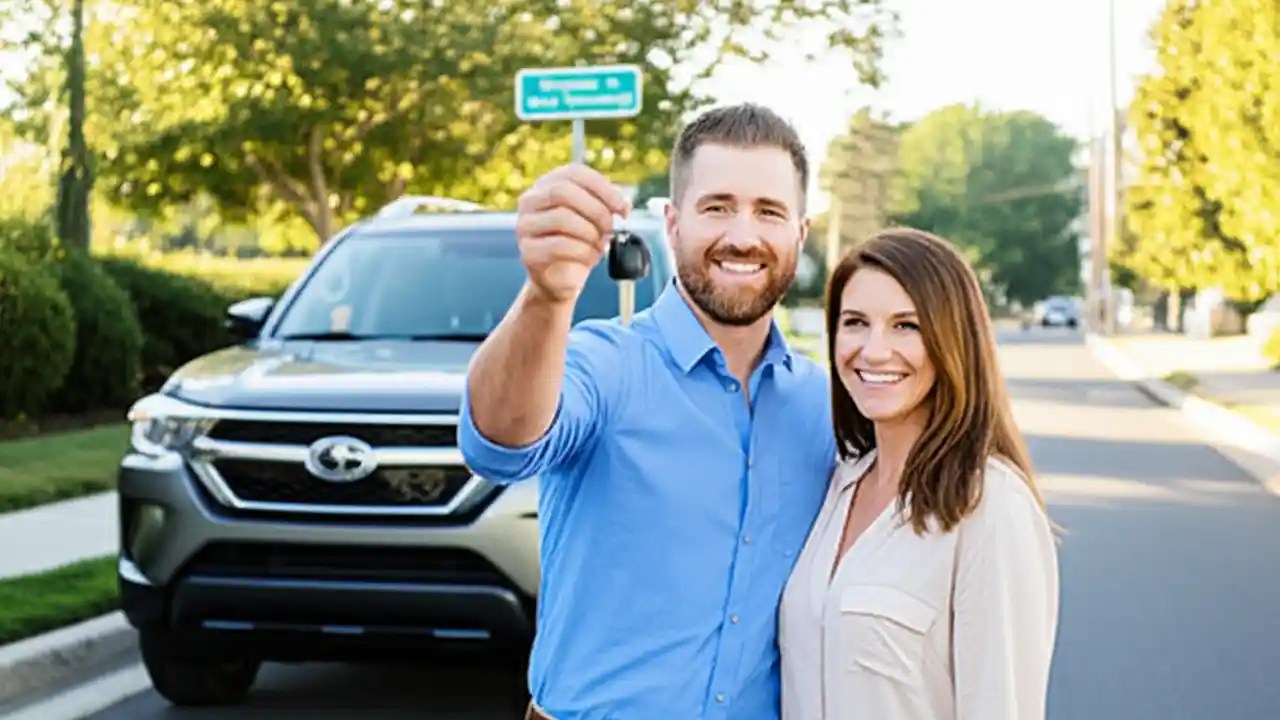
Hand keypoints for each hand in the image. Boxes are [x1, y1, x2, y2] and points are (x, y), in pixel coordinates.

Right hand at [515, 164, 630, 303]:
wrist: (561, 278)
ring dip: (590, 233)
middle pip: (563, 192)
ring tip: (598, 246)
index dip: (601, 187)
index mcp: (548, 184)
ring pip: (561, 218)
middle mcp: (531, 201)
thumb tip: (623, 205)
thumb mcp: (595, 219)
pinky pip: (559, 245)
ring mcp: (526, 226)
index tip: (621, 207)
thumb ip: (608, 206)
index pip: (573, 173)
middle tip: (609, 229)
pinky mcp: (528, 251)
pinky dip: (583, 252)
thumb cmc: (579, 243)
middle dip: (595, 210)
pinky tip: (590, 257)